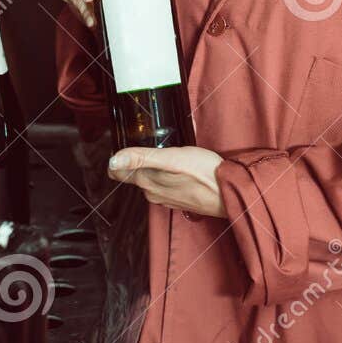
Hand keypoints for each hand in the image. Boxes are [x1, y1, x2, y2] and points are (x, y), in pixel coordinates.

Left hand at [106, 145, 224, 217]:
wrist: (228, 193)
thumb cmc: (203, 173)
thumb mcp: (171, 158)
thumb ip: (141, 158)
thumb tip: (113, 160)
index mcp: (146, 181)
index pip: (117, 172)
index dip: (118, 157)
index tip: (128, 143)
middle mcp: (151, 192)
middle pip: (133, 174)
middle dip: (137, 160)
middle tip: (150, 143)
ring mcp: (165, 198)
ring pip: (150, 179)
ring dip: (154, 167)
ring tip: (167, 153)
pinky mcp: (178, 199)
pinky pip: (164, 185)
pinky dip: (167, 175)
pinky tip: (179, 167)